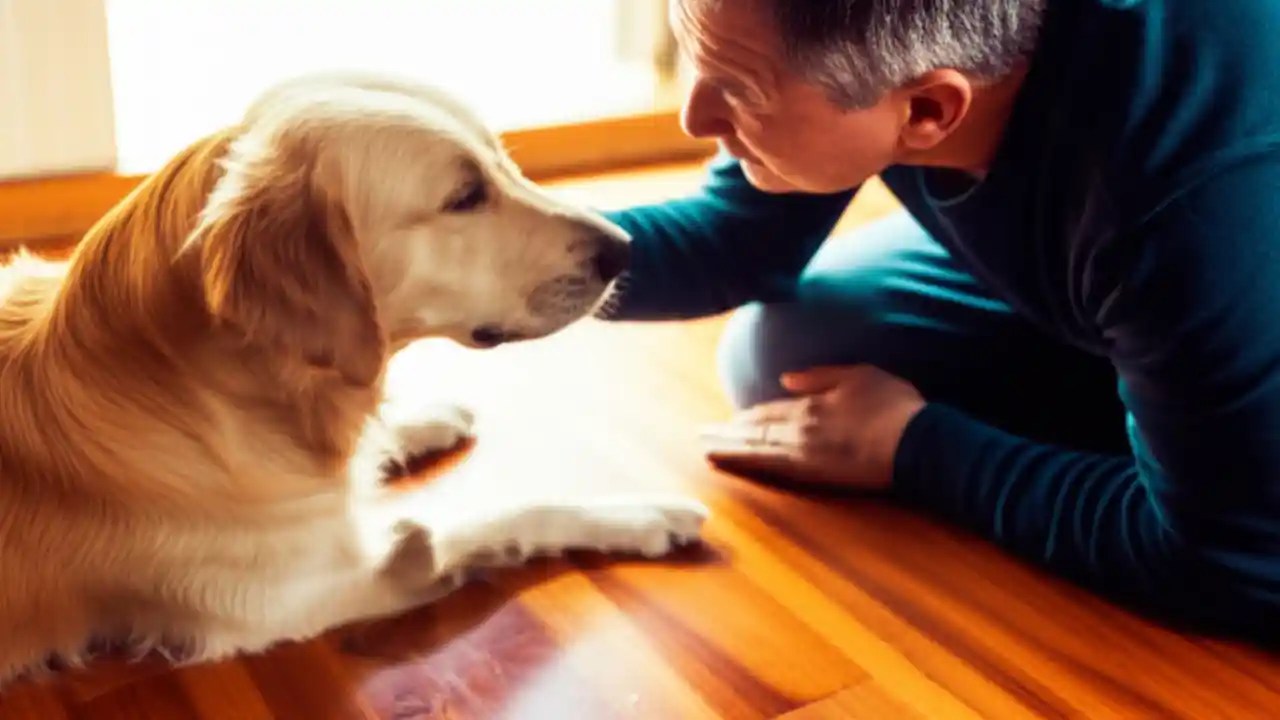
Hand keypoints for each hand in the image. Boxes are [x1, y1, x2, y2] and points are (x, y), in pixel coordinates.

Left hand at [700, 365, 925, 489]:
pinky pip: (773, 469)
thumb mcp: (859, 375)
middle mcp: (799, 430)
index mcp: (810, 404)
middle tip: (702, 435)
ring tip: (708, 449)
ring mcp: (805, 455)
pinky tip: (738, 464)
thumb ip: (820, 376)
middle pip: (755, 432)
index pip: (768, 411)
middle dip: (726, 433)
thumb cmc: (895, 406)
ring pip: (757, 451)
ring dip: (730, 449)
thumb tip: (785, 378)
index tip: (724, 419)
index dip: (744, 416)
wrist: (917, 444)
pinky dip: (749, 464)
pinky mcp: (815, 475)